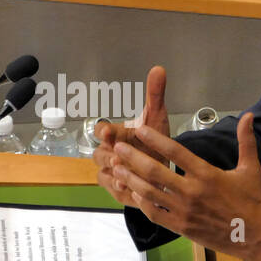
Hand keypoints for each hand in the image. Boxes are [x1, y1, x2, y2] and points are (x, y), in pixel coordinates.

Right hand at [93, 65, 169, 206]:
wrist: (162, 168)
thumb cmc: (154, 143)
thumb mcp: (157, 119)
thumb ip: (155, 95)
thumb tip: (159, 69)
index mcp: (116, 135)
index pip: (102, 129)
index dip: (104, 131)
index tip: (107, 132)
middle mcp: (110, 152)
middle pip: (98, 154)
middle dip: (107, 155)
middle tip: (117, 156)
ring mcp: (112, 172)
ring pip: (103, 174)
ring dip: (113, 174)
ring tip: (124, 176)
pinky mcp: (118, 189)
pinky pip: (113, 191)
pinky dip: (121, 191)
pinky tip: (132, 190)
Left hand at [108, 112, 260, 260]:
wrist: (254, 237)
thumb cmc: (252, 202)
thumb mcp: (251, 169)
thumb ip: (246, 141)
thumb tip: (249, 116)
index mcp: (207, 174)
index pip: (175, 151)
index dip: (154, 139)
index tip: (139, 129)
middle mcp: (192, 191)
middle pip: (155, 171)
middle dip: (133, 157)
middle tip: (118, 147)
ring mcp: (184, 211)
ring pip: (150, 193)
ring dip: (130, 179)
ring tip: (116, 168)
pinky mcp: (181, 227)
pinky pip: (155, 213)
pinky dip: (142, 203)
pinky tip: (134, 193)